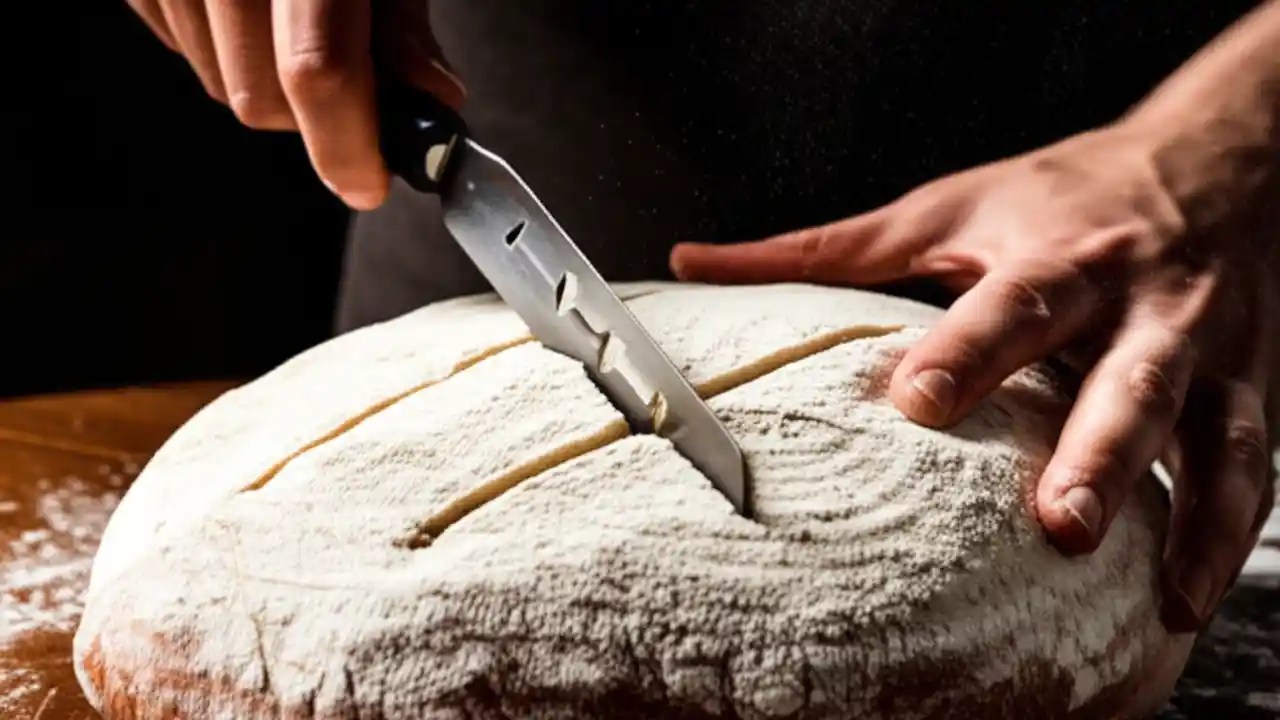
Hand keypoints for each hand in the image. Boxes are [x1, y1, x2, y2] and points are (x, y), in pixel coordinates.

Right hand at [127, 0, 465, 208]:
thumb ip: (403, 21)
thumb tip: (430, 101)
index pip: (316, 70)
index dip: (348, 144)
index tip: (370, 183)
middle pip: (259, 98)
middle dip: (317, 117)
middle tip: (359, 90)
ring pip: (219, 83)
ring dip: (271, 82)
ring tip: (300, 19)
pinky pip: (184, 46)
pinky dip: (227, 47)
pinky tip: (253, 5)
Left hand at [670, 119, 1278, 632]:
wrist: (1219, 161)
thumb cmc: (1060, 192)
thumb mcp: (943, 210)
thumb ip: (823, 249)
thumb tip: (696, 258)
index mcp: (1059, 256)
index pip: (1012, 304)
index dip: (966, 352)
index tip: (915, 402)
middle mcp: (1140, 304)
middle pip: (1126, 378)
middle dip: (1097, 452)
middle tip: (1058, 523)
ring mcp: (1204, 351)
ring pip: (1205, 433)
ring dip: (1185, 513)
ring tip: (1157, 592)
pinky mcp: (1250, 389)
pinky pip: (1250, 468)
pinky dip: (1230, 534)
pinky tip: (1191, 596)